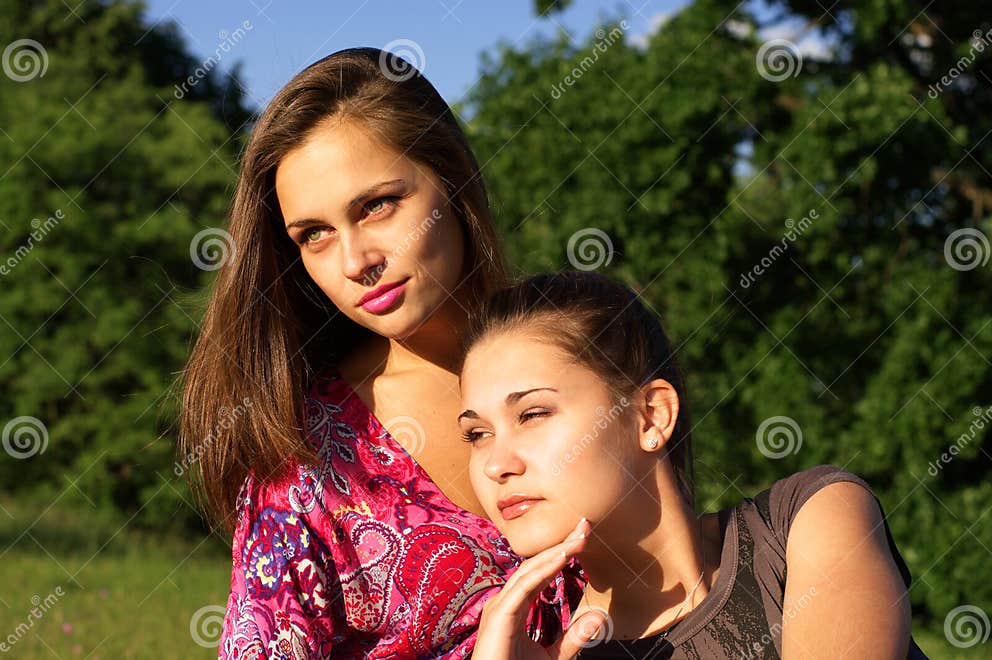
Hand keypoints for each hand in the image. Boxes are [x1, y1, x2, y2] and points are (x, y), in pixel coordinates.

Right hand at [472, 518, 606, 659]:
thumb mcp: (554, 655)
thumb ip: (573, 637)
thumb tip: (599, 617)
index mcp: (514, 607)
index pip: (540, 572)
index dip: (561, 553)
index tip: (583, 537)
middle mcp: (505, 602)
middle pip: (534, 565)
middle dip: (560, 544)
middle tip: (585, 525)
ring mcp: (499, 607)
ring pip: (529, 571)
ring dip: (555, 552)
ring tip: (578, 538)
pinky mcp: (500, 617)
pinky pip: (524, 587)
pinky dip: (544, 570)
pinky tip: (562, 558)